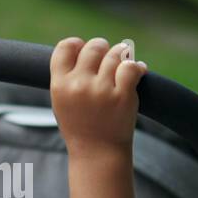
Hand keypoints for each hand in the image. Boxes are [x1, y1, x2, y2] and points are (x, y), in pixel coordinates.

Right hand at [49, 37, 145, 153]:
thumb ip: (67, 76)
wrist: (97, 153)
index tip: (84, 50)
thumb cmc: (79, 126)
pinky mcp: (122, 96)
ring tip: (124, 60)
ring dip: (121, 54)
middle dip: (102, 47)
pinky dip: (137, 66)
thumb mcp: (61, 102)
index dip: (77, 44)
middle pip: (93, 47)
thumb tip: (83, 47)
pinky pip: (131, 67)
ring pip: (114, 54)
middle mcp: (79, 85)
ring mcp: (102, 90)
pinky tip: (138, 70)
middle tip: (107, 55)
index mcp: (60, 84)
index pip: (65, 47)